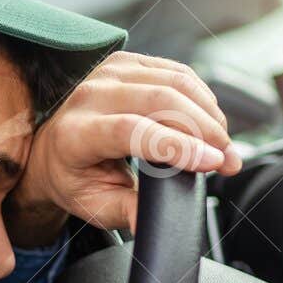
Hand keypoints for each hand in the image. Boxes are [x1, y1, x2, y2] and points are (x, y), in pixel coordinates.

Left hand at [3, 52, 242, 244]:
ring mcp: (109, 73)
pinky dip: (202, 97)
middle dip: (206, 131)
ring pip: (175, 82)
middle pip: (161, 100)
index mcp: (76, 133)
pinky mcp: (128, 63)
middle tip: (230, 160)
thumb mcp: (94, 204)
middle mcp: (90, 94)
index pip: (132, 130)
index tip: (213, 163)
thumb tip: (151, 219)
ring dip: (209, 114)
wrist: (52, 149)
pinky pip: (177, 72)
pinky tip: (211, 122)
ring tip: (224, 145)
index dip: (178, 146)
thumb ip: (125, 211)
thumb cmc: (73, 178)